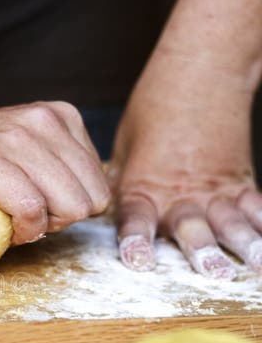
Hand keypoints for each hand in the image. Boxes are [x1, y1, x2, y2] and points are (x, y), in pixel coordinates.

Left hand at [111, 56, 261, 278]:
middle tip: (213, 272)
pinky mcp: (240, 181)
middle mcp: (181, 193)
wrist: (201, 70)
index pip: (137, 220)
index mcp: (143, 187)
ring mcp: (214, 189)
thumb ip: (117, 183)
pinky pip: (257, 207)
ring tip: (255, 265)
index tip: (138, 261)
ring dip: (244, 244)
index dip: (136, 242)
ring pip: (232, 222)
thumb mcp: (123, 146)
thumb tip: (96, 207)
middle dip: (202, 251)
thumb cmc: (154, 107)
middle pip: (191, 227)